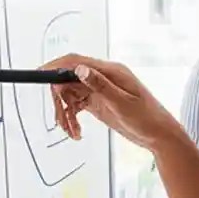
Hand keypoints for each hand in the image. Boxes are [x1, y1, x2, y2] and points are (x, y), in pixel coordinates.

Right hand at [41, 54, 181, 150]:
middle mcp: (103, 77)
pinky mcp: (99, 102)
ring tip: (72, 132)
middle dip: (60, 100)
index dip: (56, 66)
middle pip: (69, 79)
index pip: (76, 62)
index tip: (39, 74)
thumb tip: (80, 69)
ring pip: (70, 94)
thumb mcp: (122, 103)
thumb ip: (100, 86)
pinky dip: (72, 118)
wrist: (159, 136)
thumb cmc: (147, 118)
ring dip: (65, 113)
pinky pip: (77, 105)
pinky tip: (76, 133)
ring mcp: (100, 90)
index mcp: (111, 71)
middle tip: (61, 121)